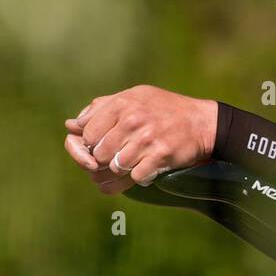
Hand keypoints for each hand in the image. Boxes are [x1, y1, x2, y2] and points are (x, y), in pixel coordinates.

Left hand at [64, 85, 216, 193]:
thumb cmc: (164, 109)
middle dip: (107, 160)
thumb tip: (71, 126)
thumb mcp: (135, 98)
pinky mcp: (161, 156)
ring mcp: (147, 139)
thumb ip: (102, 108)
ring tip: (134, 162)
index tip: (103, 145)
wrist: (203, 123)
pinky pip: (137, 177)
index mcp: (123, 104)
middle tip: (119, 157)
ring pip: (117, 166)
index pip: (88, 133)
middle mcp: (133, 120)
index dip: (92, 144)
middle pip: (100, 153)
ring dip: (124, 169)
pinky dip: (140, 177)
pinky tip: (148, 168)